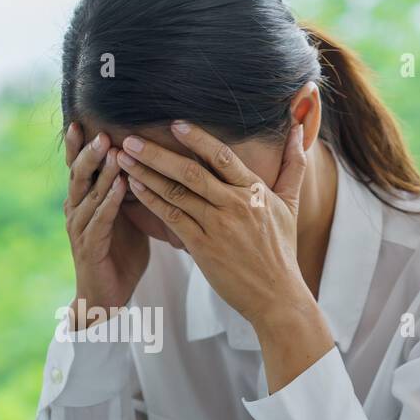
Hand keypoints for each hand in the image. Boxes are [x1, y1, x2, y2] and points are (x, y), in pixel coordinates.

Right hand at [63, 123, 149, 327]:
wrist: (107, 298)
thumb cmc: (119, 254)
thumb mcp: (126, 216)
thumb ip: (129, 191)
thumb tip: (148, 161)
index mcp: (83, 202)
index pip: (79, 168)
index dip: (78, 146)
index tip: (81, 120)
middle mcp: (76, 211)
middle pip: (78, 175)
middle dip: (88, 152)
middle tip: (99, 130)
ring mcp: (80, 229)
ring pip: (88, 194)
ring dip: (101, 172)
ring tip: (110, 150)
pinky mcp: (90, 247)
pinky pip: (100, 219)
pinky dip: (110, 201)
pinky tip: (121, 186)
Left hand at [117, 121, 311, 328]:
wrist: (276, 295)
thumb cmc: (281, 249)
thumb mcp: (290, 204)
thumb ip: (293, 165)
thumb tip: (297, 129)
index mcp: (253, 190)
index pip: (221, 157)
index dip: (197, 138)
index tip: (173, 123)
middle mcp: (234, 205)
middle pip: (190, 171)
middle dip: (156, 153)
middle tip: (130, 138)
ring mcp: (217, 227)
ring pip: (176, 193)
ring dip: (145, 174)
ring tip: (123, 159)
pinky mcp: (203, 248)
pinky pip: (172, 219)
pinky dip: (152, 201)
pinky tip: (134, 187)